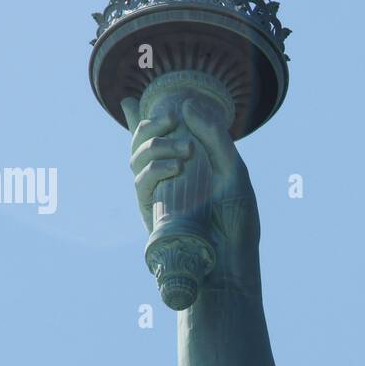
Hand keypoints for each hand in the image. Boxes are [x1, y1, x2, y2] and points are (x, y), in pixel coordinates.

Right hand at [122, 91, 260, 293]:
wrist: (231, 265)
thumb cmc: (236, 223)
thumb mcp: (234, 173)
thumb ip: (215, 138)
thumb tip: (187, 105)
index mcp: (189, 168)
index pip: (160, 139)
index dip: (138, 120)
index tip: (128, 100)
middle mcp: (169, 179)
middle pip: (142, 143)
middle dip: (150, 124)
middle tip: (171, 117)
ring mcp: (158, 195)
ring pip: (137, 158)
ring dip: (156, 145)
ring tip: (185, 150)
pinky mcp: (150, 213)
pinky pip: (141, 183)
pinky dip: (154, 169)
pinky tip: (174, 167)